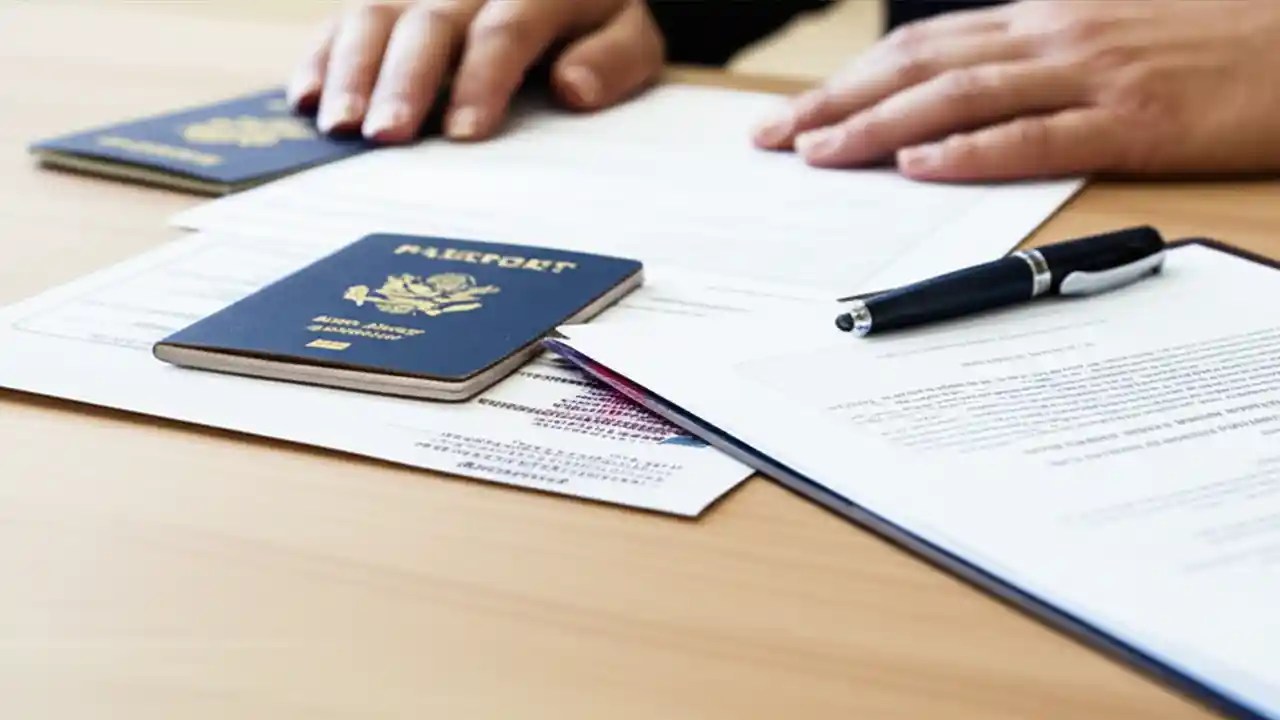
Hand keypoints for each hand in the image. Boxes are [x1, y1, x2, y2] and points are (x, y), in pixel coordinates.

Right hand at [288, 0, 664, 143]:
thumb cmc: (595, 18)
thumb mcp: (629, 34)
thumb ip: (612, 60)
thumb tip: (573, 88)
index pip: (505, 29)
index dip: (483, 79)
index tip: (463, 132)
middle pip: (432, 23)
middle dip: (405, 80)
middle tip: (386, 135)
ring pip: (377, 14)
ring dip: (352, 72)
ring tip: (340, 127)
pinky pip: (345, 18)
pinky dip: (321, 57)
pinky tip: (305, 99)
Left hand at [752, 0, 1279, 180]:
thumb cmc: (1209, 47)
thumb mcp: (1107, 38)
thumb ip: (1033, 63)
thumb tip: (957, 102)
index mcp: (1044, 20)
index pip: (922, 47)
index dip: (850, 79)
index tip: (795, 113)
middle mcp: (1053, 37)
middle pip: (920, 66)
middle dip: (837, 102)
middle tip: (774, 138)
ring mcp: (1092, 76)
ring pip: (960, 97)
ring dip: (880, 126)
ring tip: (818, 154)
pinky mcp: (1134, 122)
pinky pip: (1036, 136)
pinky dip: (972, 151)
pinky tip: (920, 166)